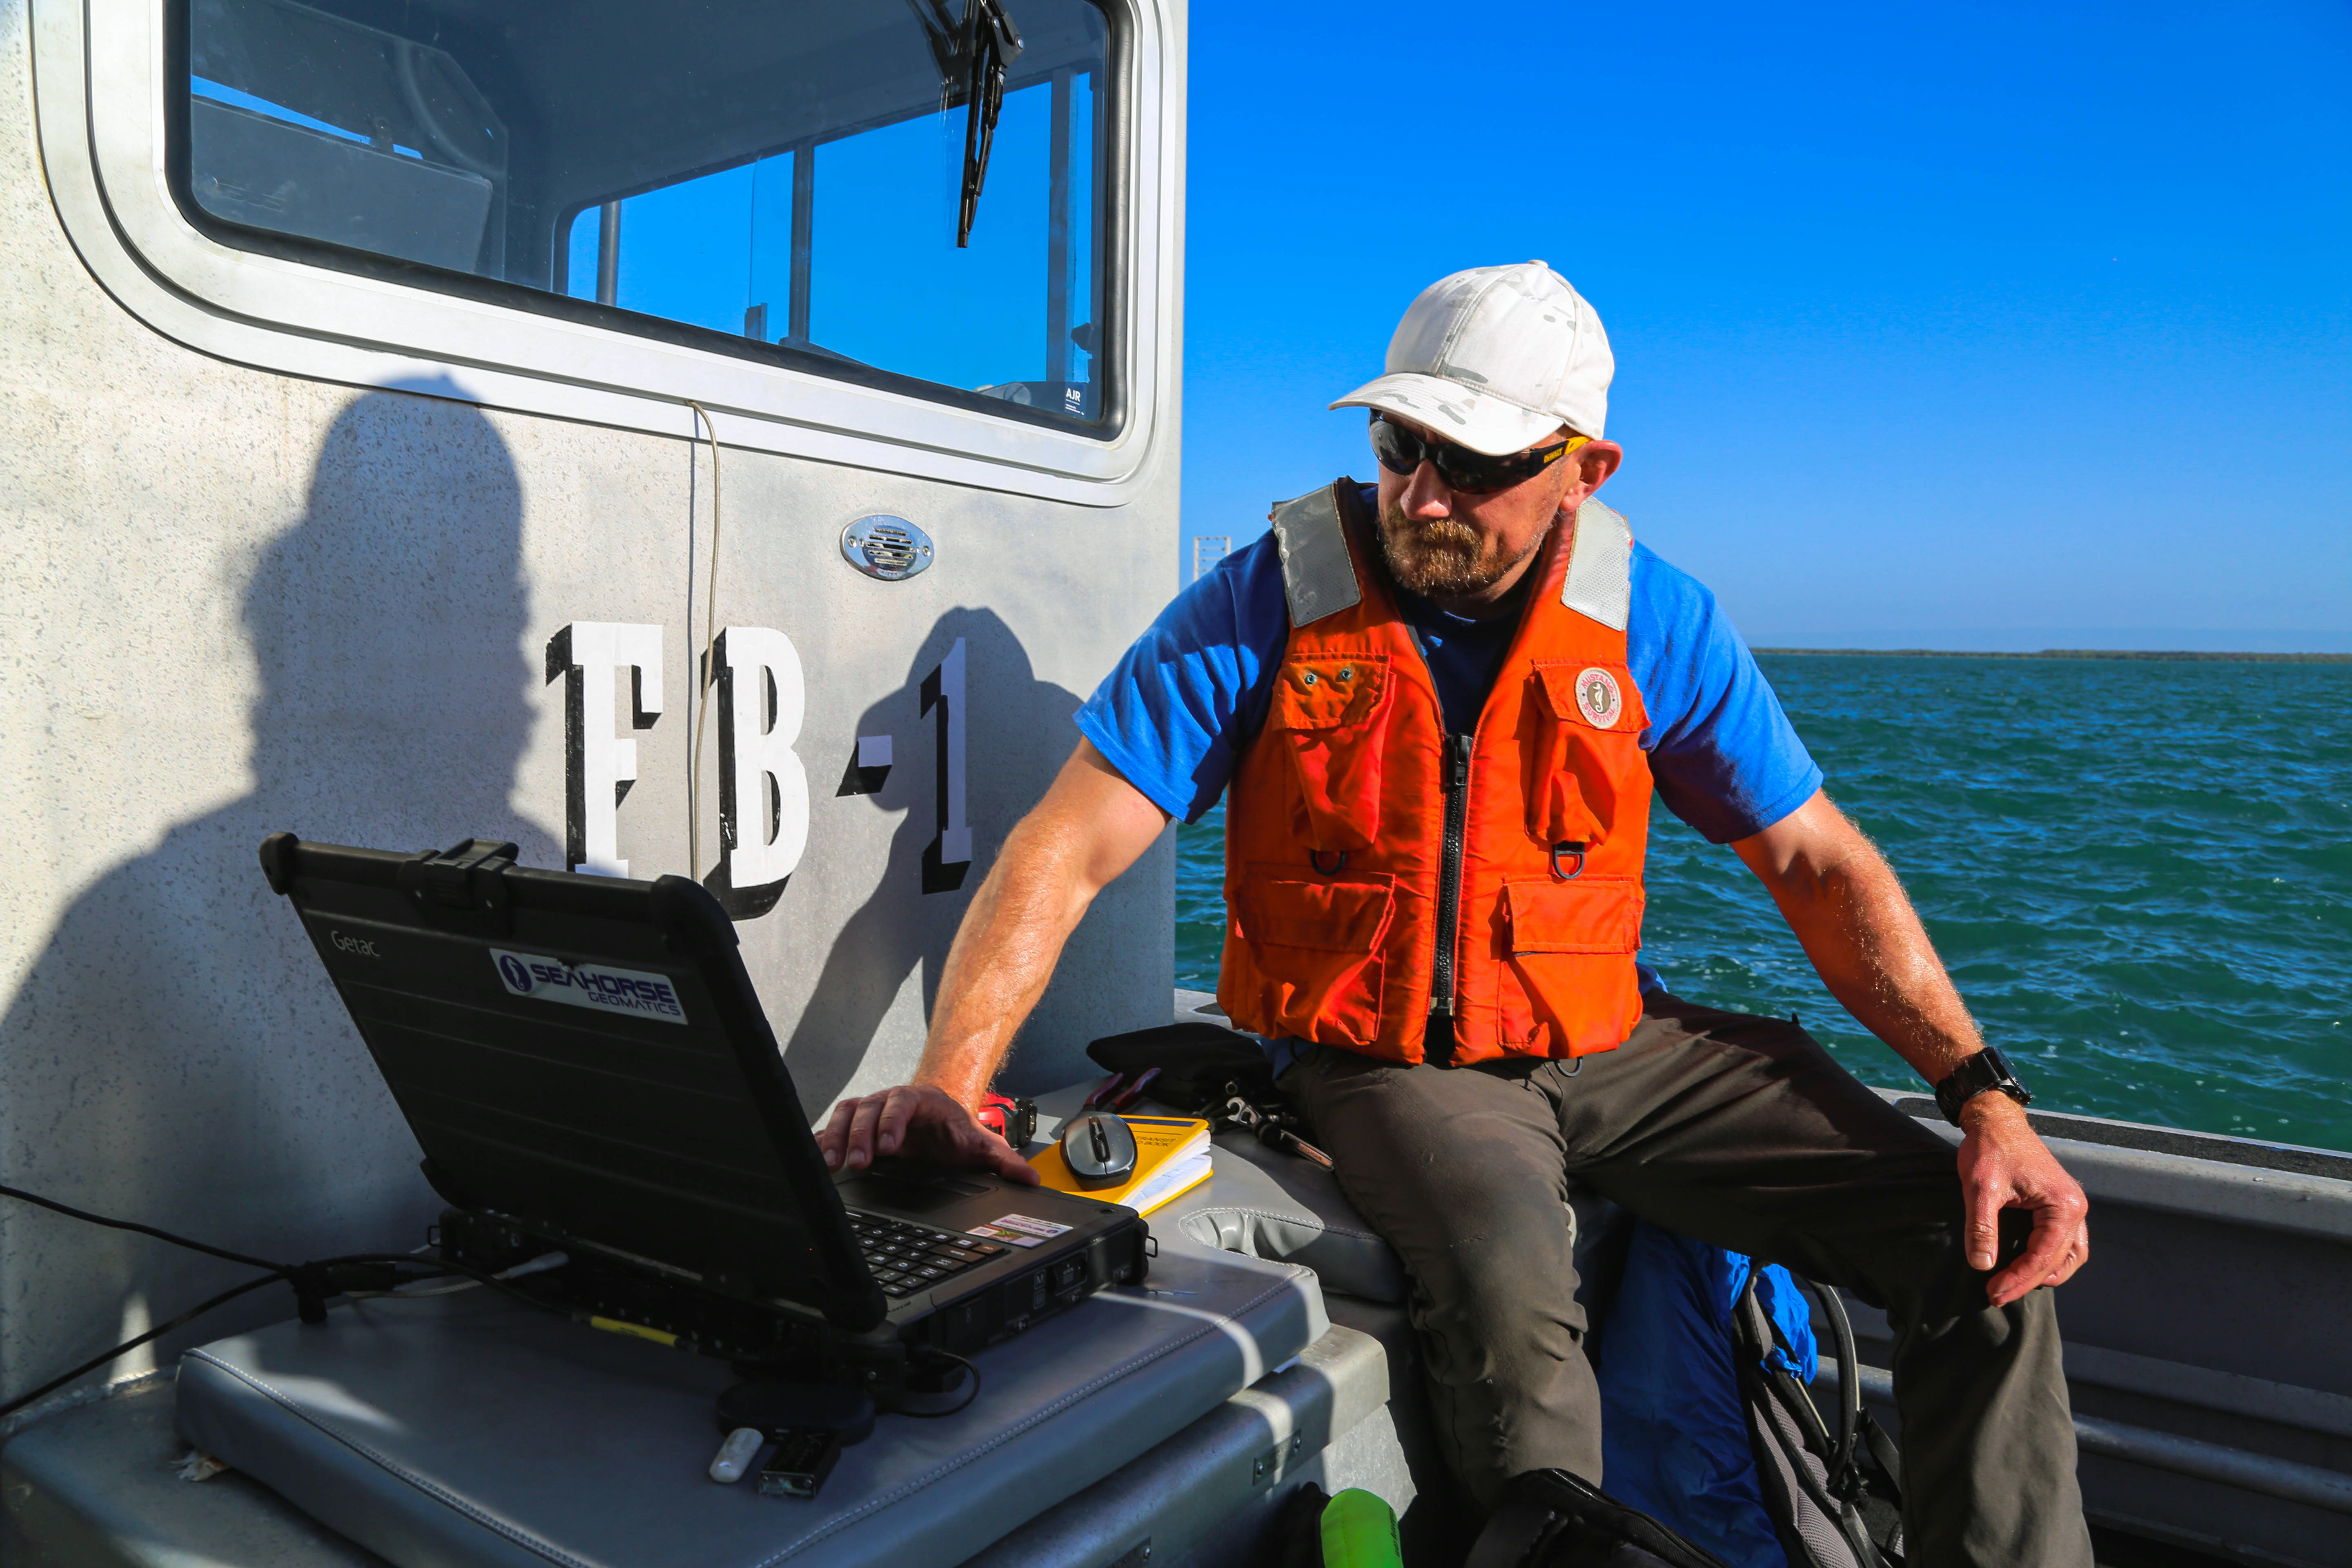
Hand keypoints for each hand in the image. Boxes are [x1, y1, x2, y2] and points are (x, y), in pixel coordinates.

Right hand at [817, 1084, 1039, 1185]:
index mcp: (922, 1100)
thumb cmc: (955, 1131)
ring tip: (831, 1163)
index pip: (902, 1103)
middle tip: (856, 1162)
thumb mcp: (981, 1145)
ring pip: (847, 1114)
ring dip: (838, 1137)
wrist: (940, 1120)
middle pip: (869, 1108)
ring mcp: (872, 1111)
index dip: (893, 1121)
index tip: (888, 1145)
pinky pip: (835, 1128)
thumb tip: (1030, 1179)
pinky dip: (825, 1141)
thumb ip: (1005, 1161)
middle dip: (860, 1134)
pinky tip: (819, 1158)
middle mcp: (892, 1101)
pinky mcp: (856, 1126)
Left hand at [1956, 1094, 2089, 1306]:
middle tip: (1996, 1295)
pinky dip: (2050, 1259)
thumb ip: (1982, 1227)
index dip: (2018, 1279)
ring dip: (2044, 1274)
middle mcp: (2075, 1208)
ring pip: (2068, 1255)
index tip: (1993, 1293)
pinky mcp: (2060, 1205)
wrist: (1996, 1121)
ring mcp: (2071, 1206)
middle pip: (2057, 1260)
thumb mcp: (1981, 1187)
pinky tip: (2028, 1267)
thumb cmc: (1990, 1149)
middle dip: (2028, 1281)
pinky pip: (2064, 1242)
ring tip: (2013, 1287)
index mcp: (2064, 1206)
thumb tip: (1982, 1266)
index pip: (2042, 1256)